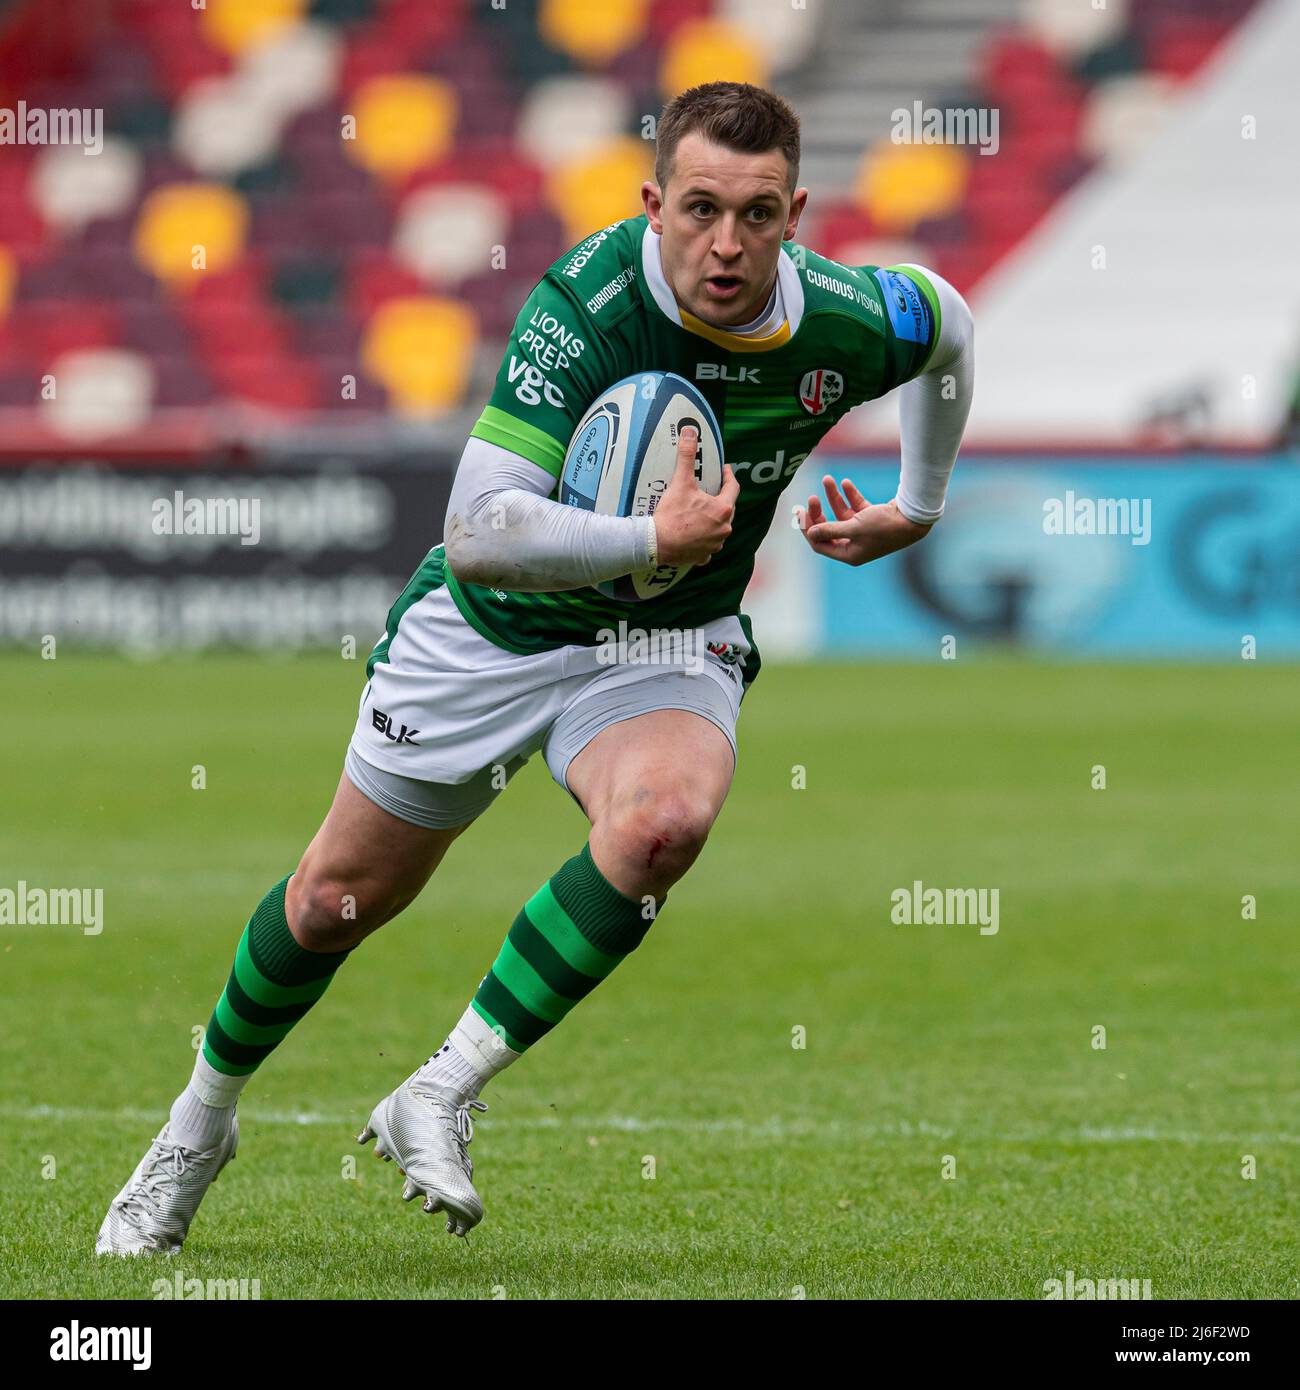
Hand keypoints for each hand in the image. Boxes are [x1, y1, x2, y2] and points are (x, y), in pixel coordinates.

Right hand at [652, 427, 738, 566]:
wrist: (656, 543)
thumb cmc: (671, 515)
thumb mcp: (681, 482)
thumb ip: (687, 456)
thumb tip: (690, 432)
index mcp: (722, 509)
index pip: (733, 488)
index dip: (729, 476)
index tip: (725, 470)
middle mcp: (724, 529)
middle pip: (727, 509)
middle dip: (720, 498)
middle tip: (712, 490)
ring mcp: (715, 544)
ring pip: (719, 528)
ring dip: (713, 520)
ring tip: (702, 512)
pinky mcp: (703, 556)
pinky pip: (708, 546)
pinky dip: (704, 540)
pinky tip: (696, 535)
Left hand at [798, 475, 931, 565]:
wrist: (915, 518)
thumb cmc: (885, 526)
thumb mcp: (854, 527)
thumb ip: (831, 529)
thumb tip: (810, 533)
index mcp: (849, 554)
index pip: (820, 543)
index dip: (808, 528)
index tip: (800, 512)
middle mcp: (855, 545)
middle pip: (828, 528)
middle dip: (819, 512)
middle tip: (811, 497)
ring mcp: (864, 532)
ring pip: (841, 514)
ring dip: (834, 497)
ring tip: (828, 479)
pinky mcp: (873, 519)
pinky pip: (856, 507)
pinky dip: (850, 495)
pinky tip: (845, 483)